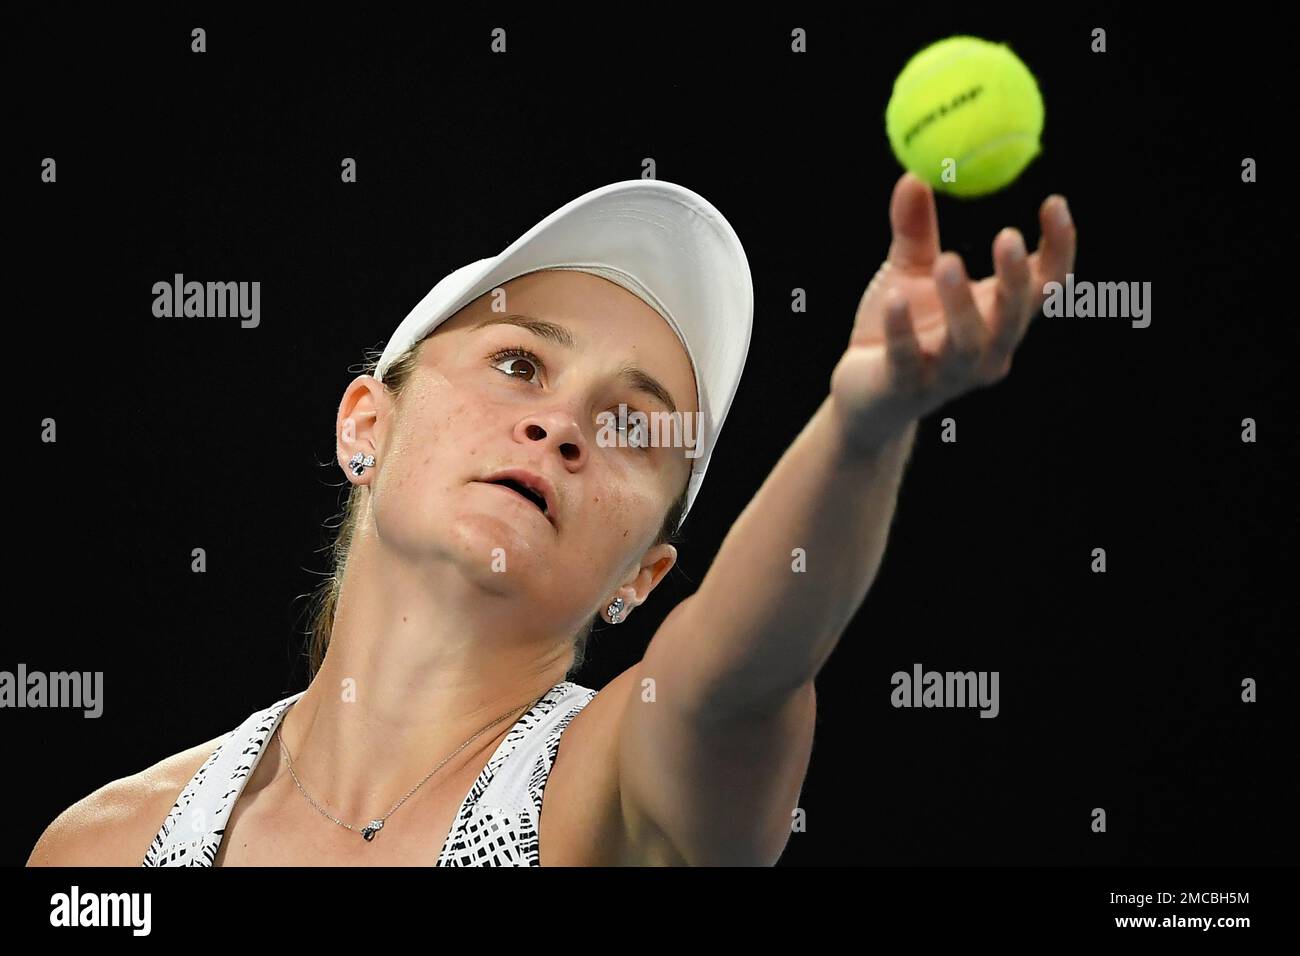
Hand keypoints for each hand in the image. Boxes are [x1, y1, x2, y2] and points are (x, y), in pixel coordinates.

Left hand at [830, 171, 1076, 450]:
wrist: (862, 392)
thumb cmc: (896, 328)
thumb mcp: (908, 272)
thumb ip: (915, 229)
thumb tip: (914, 173)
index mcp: (997, 316)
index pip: (1045, 284)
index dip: (1058, 247)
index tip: (1053, 201)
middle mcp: (985, 350)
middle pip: (1015, 316)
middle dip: (1015, 278)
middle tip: (1008, 235)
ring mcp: (948, 375)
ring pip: (969, 343)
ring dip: (962, 303)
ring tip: (948, 260)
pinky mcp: (906, 388)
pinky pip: (909, 359)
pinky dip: (903, 330)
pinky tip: (893, 299)